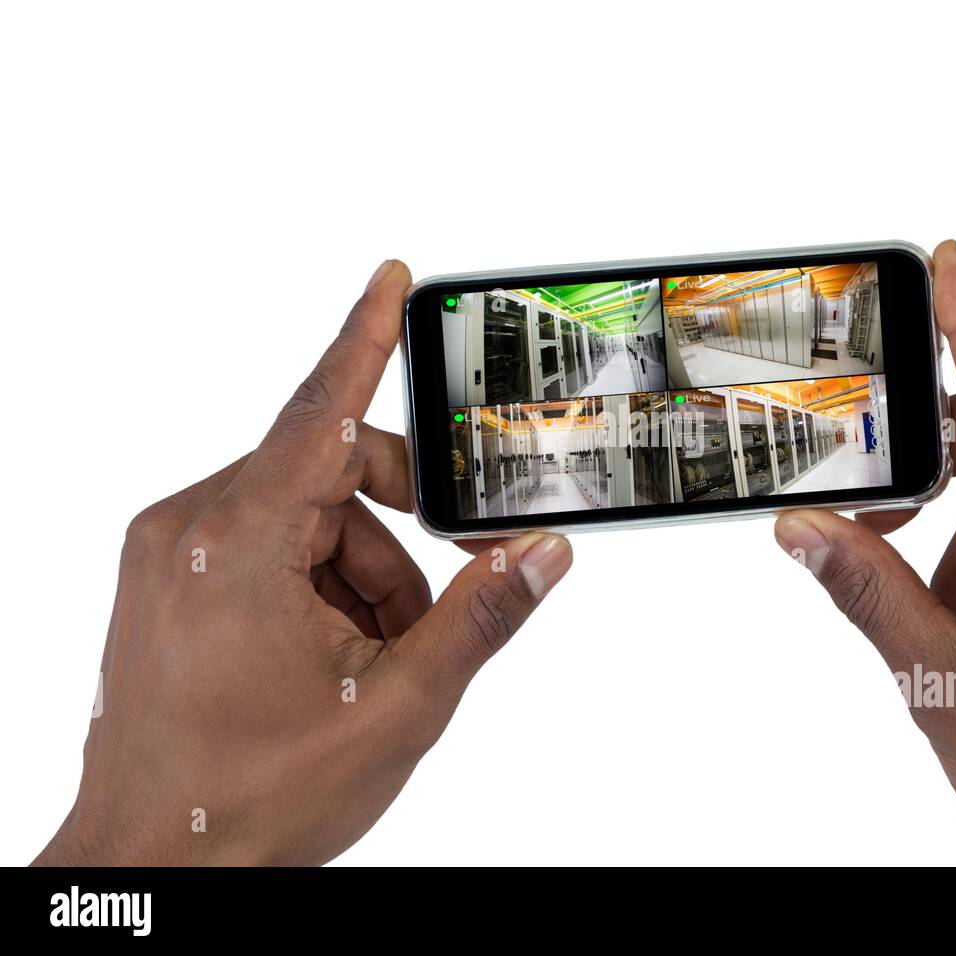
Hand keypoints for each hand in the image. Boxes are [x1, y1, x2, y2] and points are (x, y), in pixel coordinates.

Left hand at [34, 260, 571, 865]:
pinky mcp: (168, 580)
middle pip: (327, 474)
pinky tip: (331, 660)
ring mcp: (171, 555)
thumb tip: (542, 556)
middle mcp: (191, 529)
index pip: (316, 411)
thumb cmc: (245, 801)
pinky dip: (317, 586)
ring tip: (373, 663)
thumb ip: (479, 619)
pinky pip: (265, 546)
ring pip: (303, 518)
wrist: (149, 870)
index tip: (392, 279)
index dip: (364, 338)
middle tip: (437, 603)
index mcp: (237, 544)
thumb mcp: (394, 709)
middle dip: (398, 534)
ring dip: (362, 576)